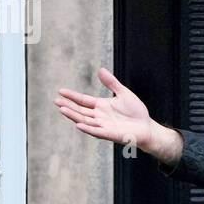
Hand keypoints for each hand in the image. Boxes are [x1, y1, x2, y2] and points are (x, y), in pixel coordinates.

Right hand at [54, 67, 173, 158]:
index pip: (83, 100)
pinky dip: (87, 128)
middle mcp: (99, 116)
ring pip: (85, 120)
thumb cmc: (136, 111)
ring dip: (73, 116)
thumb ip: (111, 83)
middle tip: (56, 101)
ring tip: (62, 109)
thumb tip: (100, 69)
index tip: (60, 91)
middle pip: (80, 111)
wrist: (147, 126)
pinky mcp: (110, 134)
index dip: (72, 96)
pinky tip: (78, 124)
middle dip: (68, 106)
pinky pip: (96, 131)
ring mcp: (103, 126)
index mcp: (101, 106)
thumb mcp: (123, 93)